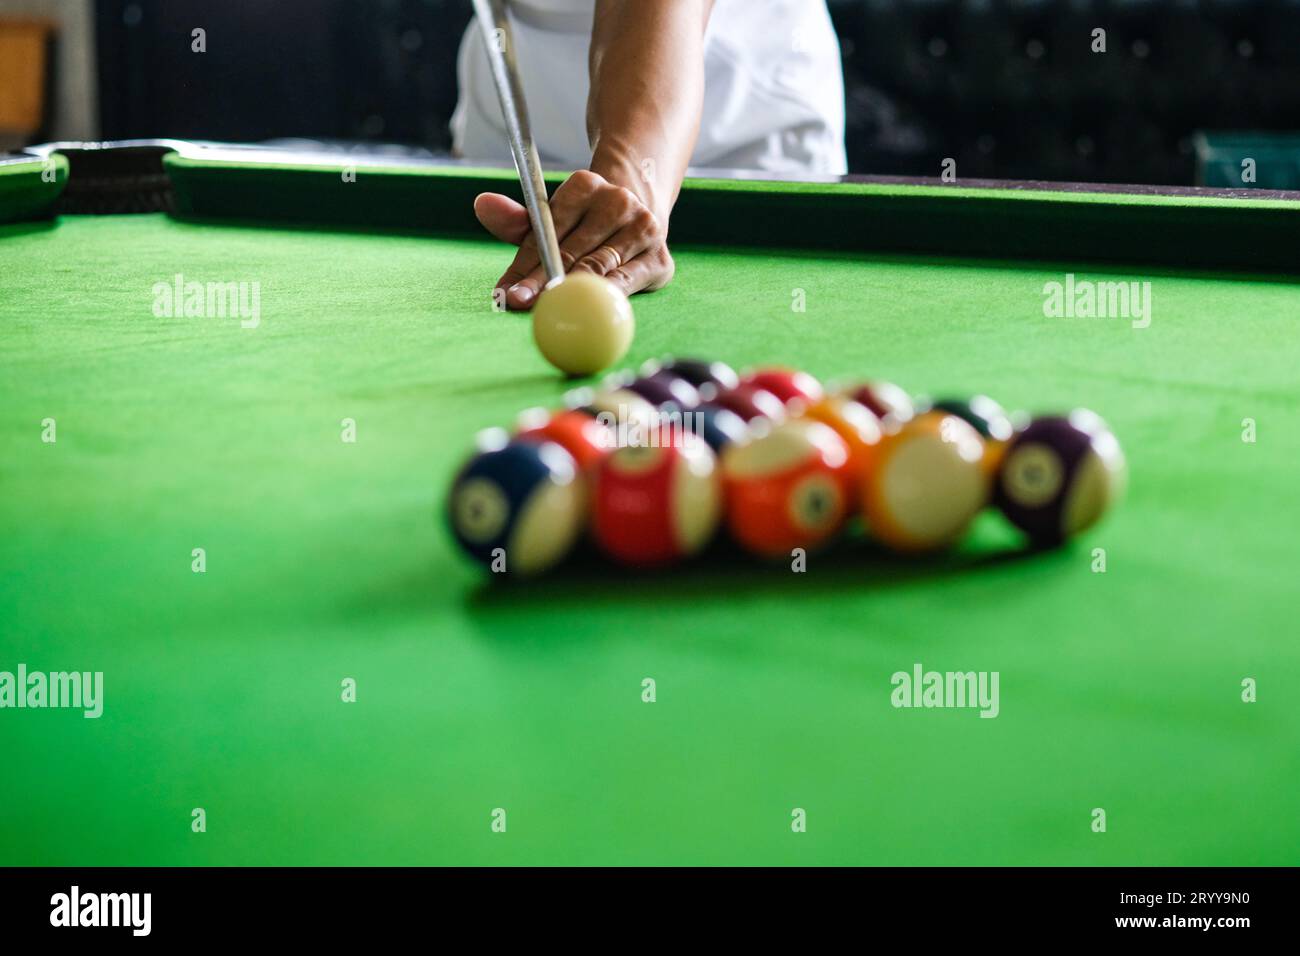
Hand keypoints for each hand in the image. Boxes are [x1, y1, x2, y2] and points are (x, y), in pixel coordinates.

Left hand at [474, 168, 674, 310]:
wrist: (639, 219)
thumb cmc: (583, 226)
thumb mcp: (549, 219)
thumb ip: (516, 218)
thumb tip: (481, 205)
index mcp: (586, 185)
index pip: (548, 228)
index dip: (524, 262)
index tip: (506, 290)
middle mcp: (619, 200)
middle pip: (571, 250)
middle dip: (541, 282)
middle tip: (520, 304)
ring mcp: (644, 228)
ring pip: (597, 268)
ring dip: (570, 293)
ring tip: (548, 311)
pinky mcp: (660, 259)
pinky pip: (624, 285)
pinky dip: (603, 300)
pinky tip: (586, 313)